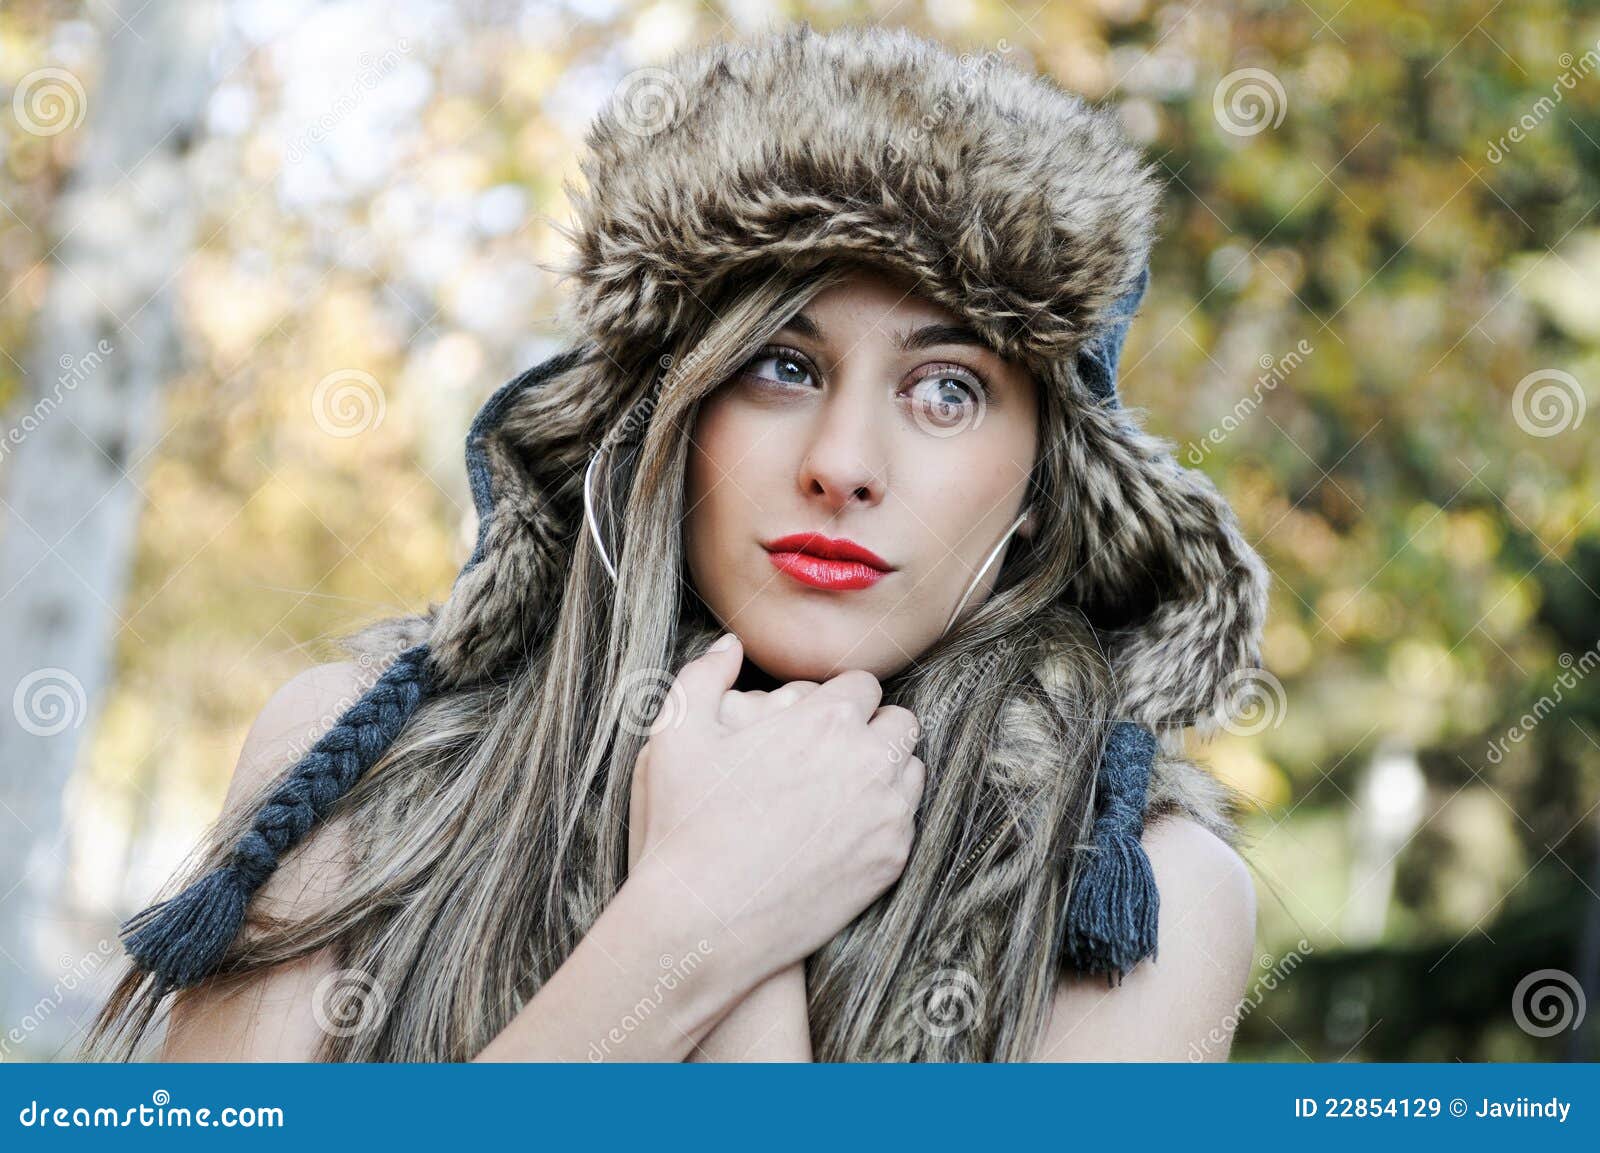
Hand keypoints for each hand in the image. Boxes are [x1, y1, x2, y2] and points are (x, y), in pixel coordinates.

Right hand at [627, 634, 923, 983]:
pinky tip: (843, 827)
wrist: (704, 920)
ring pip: (910, 770)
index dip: (839, 697)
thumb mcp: (677, 734)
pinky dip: (883, 817)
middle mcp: (869, 760)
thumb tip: (730, 644)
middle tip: (835, 749)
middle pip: (900, 723)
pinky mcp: (892, 860)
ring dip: (884, 770)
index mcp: (826, 720)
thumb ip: (705, 675)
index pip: (864, 684)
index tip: (818, 717)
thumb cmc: (684, 823)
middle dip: (872, 728)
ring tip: (840, 786)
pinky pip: (906, 820)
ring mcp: (887, 813)